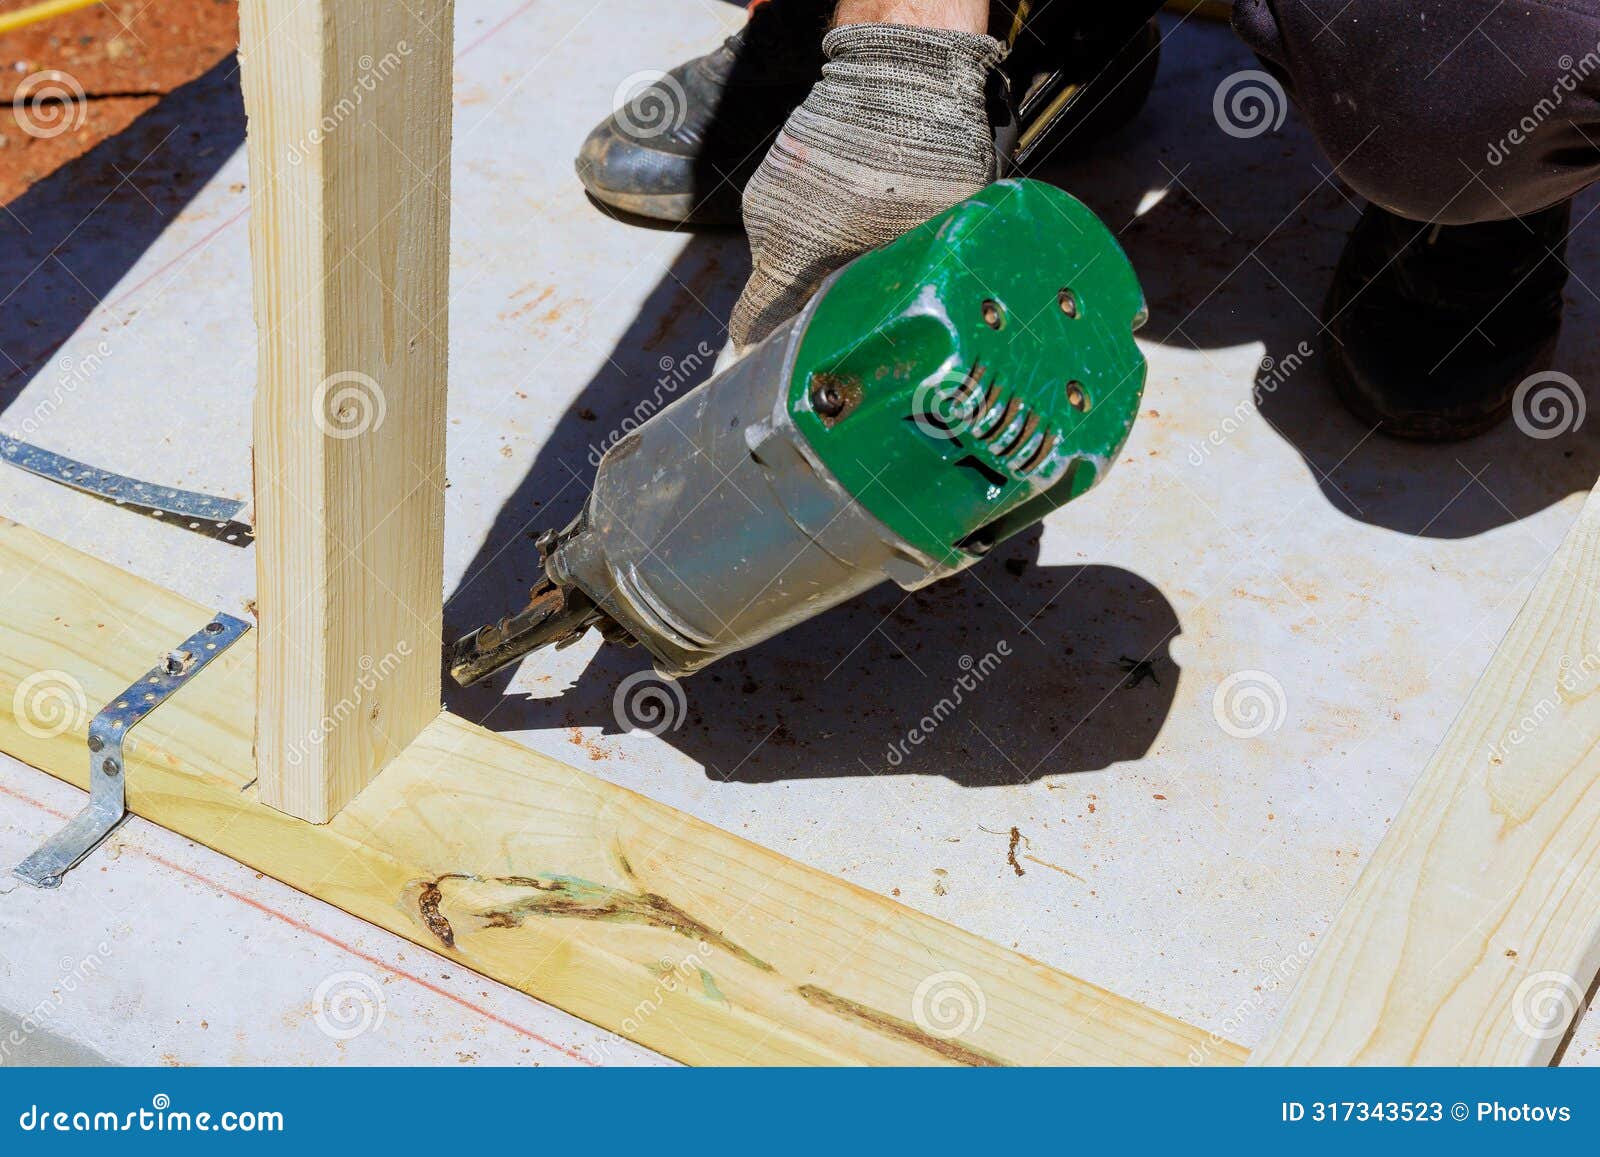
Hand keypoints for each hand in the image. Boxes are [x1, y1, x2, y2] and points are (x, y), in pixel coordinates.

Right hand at [728, 22, 1005, 351]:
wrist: (904, 64)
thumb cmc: (918, 158)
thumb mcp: (926, 241)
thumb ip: (898, 292)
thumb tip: (906, 333)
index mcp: (789, 257)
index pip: (755, 327)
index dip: (771, 355)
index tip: (790, 369)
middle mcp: (765, 227)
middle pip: (783, 288)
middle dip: (819, 301)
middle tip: (867, 301)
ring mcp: (770, 189)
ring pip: (797, 247)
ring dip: (830, 254)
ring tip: (878, 239)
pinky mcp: (785, 158)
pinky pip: (803, 209)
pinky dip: (831, 217)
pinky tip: (871, 202)